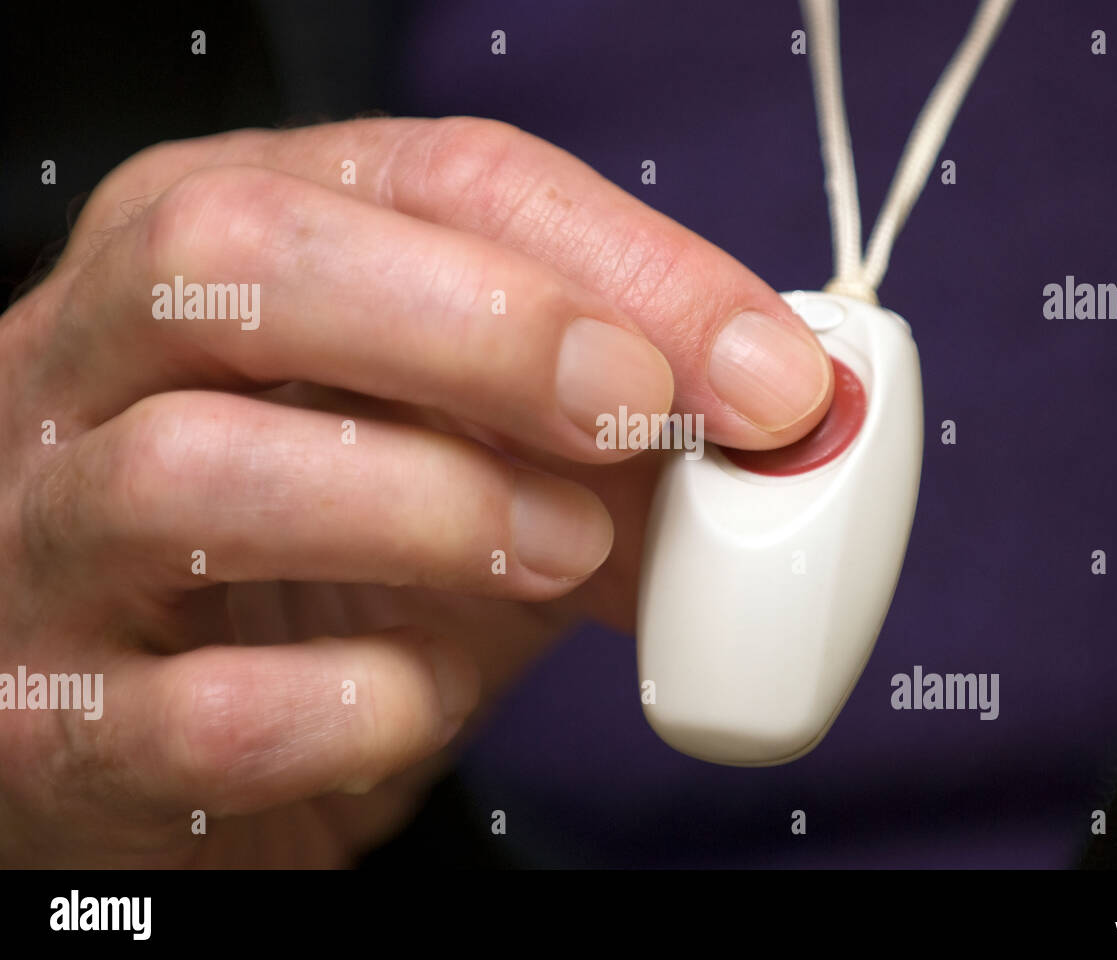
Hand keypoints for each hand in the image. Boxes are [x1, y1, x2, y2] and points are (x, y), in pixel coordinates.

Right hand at [0, 117, 831, 865]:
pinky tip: (420, 693)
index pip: (418, 178)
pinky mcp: (54, 717)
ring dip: (427, 506)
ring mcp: (46, 538)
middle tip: (632, 409)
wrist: (186, 735)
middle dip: (478, 325)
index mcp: (225, 245)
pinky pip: (191, 709)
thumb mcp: (480, 454)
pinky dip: (351, 703)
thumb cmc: (340, 566)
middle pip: (239, 256)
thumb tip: (787, 420)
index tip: (757, 367)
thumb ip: (617, 431)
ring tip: (556, 552)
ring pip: (188, 471)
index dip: (612, 258)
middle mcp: (98, 358)